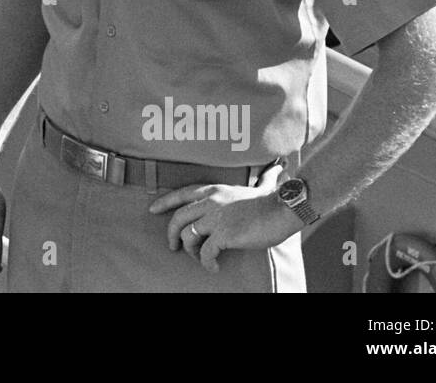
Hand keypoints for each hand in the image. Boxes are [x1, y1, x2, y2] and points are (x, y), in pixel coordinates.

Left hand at [147, 168, 301, 273]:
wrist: (283, 210)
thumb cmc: (274, 200)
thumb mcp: (260, 185)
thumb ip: (262, 178)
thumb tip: (279, 168)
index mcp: (214, 189)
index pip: (180, 194)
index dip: (164, 202)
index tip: (152, 210)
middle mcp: (210, 201)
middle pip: (178, 218)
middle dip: (171, 234)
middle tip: (172, 247)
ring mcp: (215, 218)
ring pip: (188, 237)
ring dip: (191, 251)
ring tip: (200, 258)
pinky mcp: (224, 235)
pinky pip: (206, 252)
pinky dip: (206, 262)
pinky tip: (213, 267)